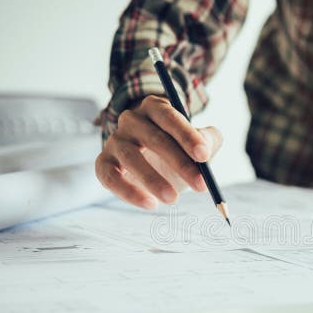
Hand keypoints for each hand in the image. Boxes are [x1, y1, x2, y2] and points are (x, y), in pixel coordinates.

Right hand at [95, 95, 221, 208]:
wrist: (156, 169)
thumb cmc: (180, 151)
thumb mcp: (199, 144)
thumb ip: (208, 140)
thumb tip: (205, 147)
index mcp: (155, 108)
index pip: (169, 117)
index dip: (187, 136)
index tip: (204, 156)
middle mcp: (131, 120)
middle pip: (154, 138)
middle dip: (180, 163)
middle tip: (200, 185)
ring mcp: (115, 141)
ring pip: (130, 158)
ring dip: (153, 179)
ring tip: (173, 199)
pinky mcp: (103, 164)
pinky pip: (110, 177)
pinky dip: (129, 192)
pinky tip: (150, 204)